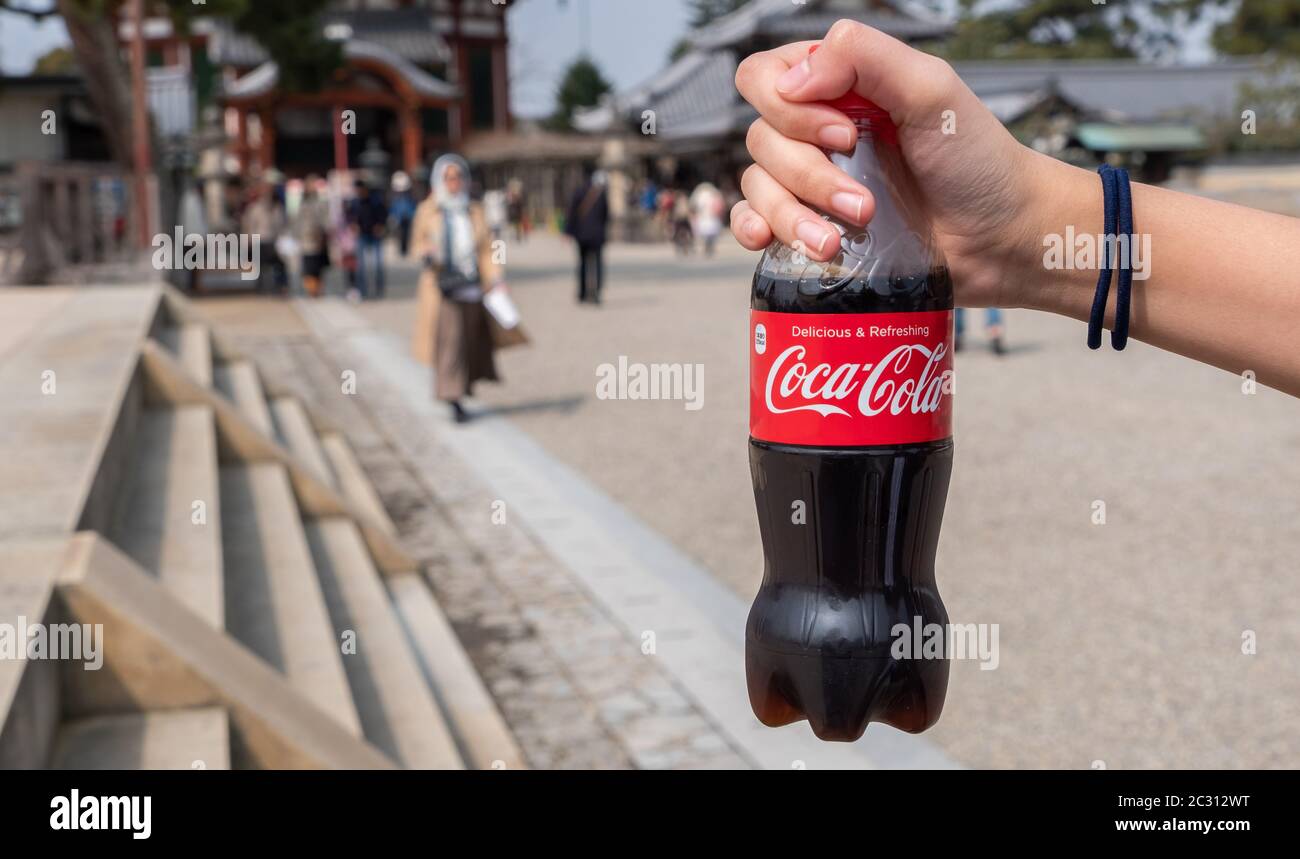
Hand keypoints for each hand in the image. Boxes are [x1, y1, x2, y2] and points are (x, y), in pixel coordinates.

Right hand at [731, 19, 1055, 308]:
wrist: (998, 240)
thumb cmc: (977, 162)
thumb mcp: (932, 89)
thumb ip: (864, 57)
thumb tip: (790, 80)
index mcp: (840, 87)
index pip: (765, 77)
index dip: (789, 106)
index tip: (845, 133)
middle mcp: (817, 131)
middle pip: (760, 139)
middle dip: (809, 175)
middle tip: (866, 200)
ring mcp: (810, 183)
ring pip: (756, 186)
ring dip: (793, 215)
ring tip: (838, 241)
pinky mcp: (809, 228)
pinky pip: (751, 222)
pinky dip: (755, 230)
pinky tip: (769, 241)